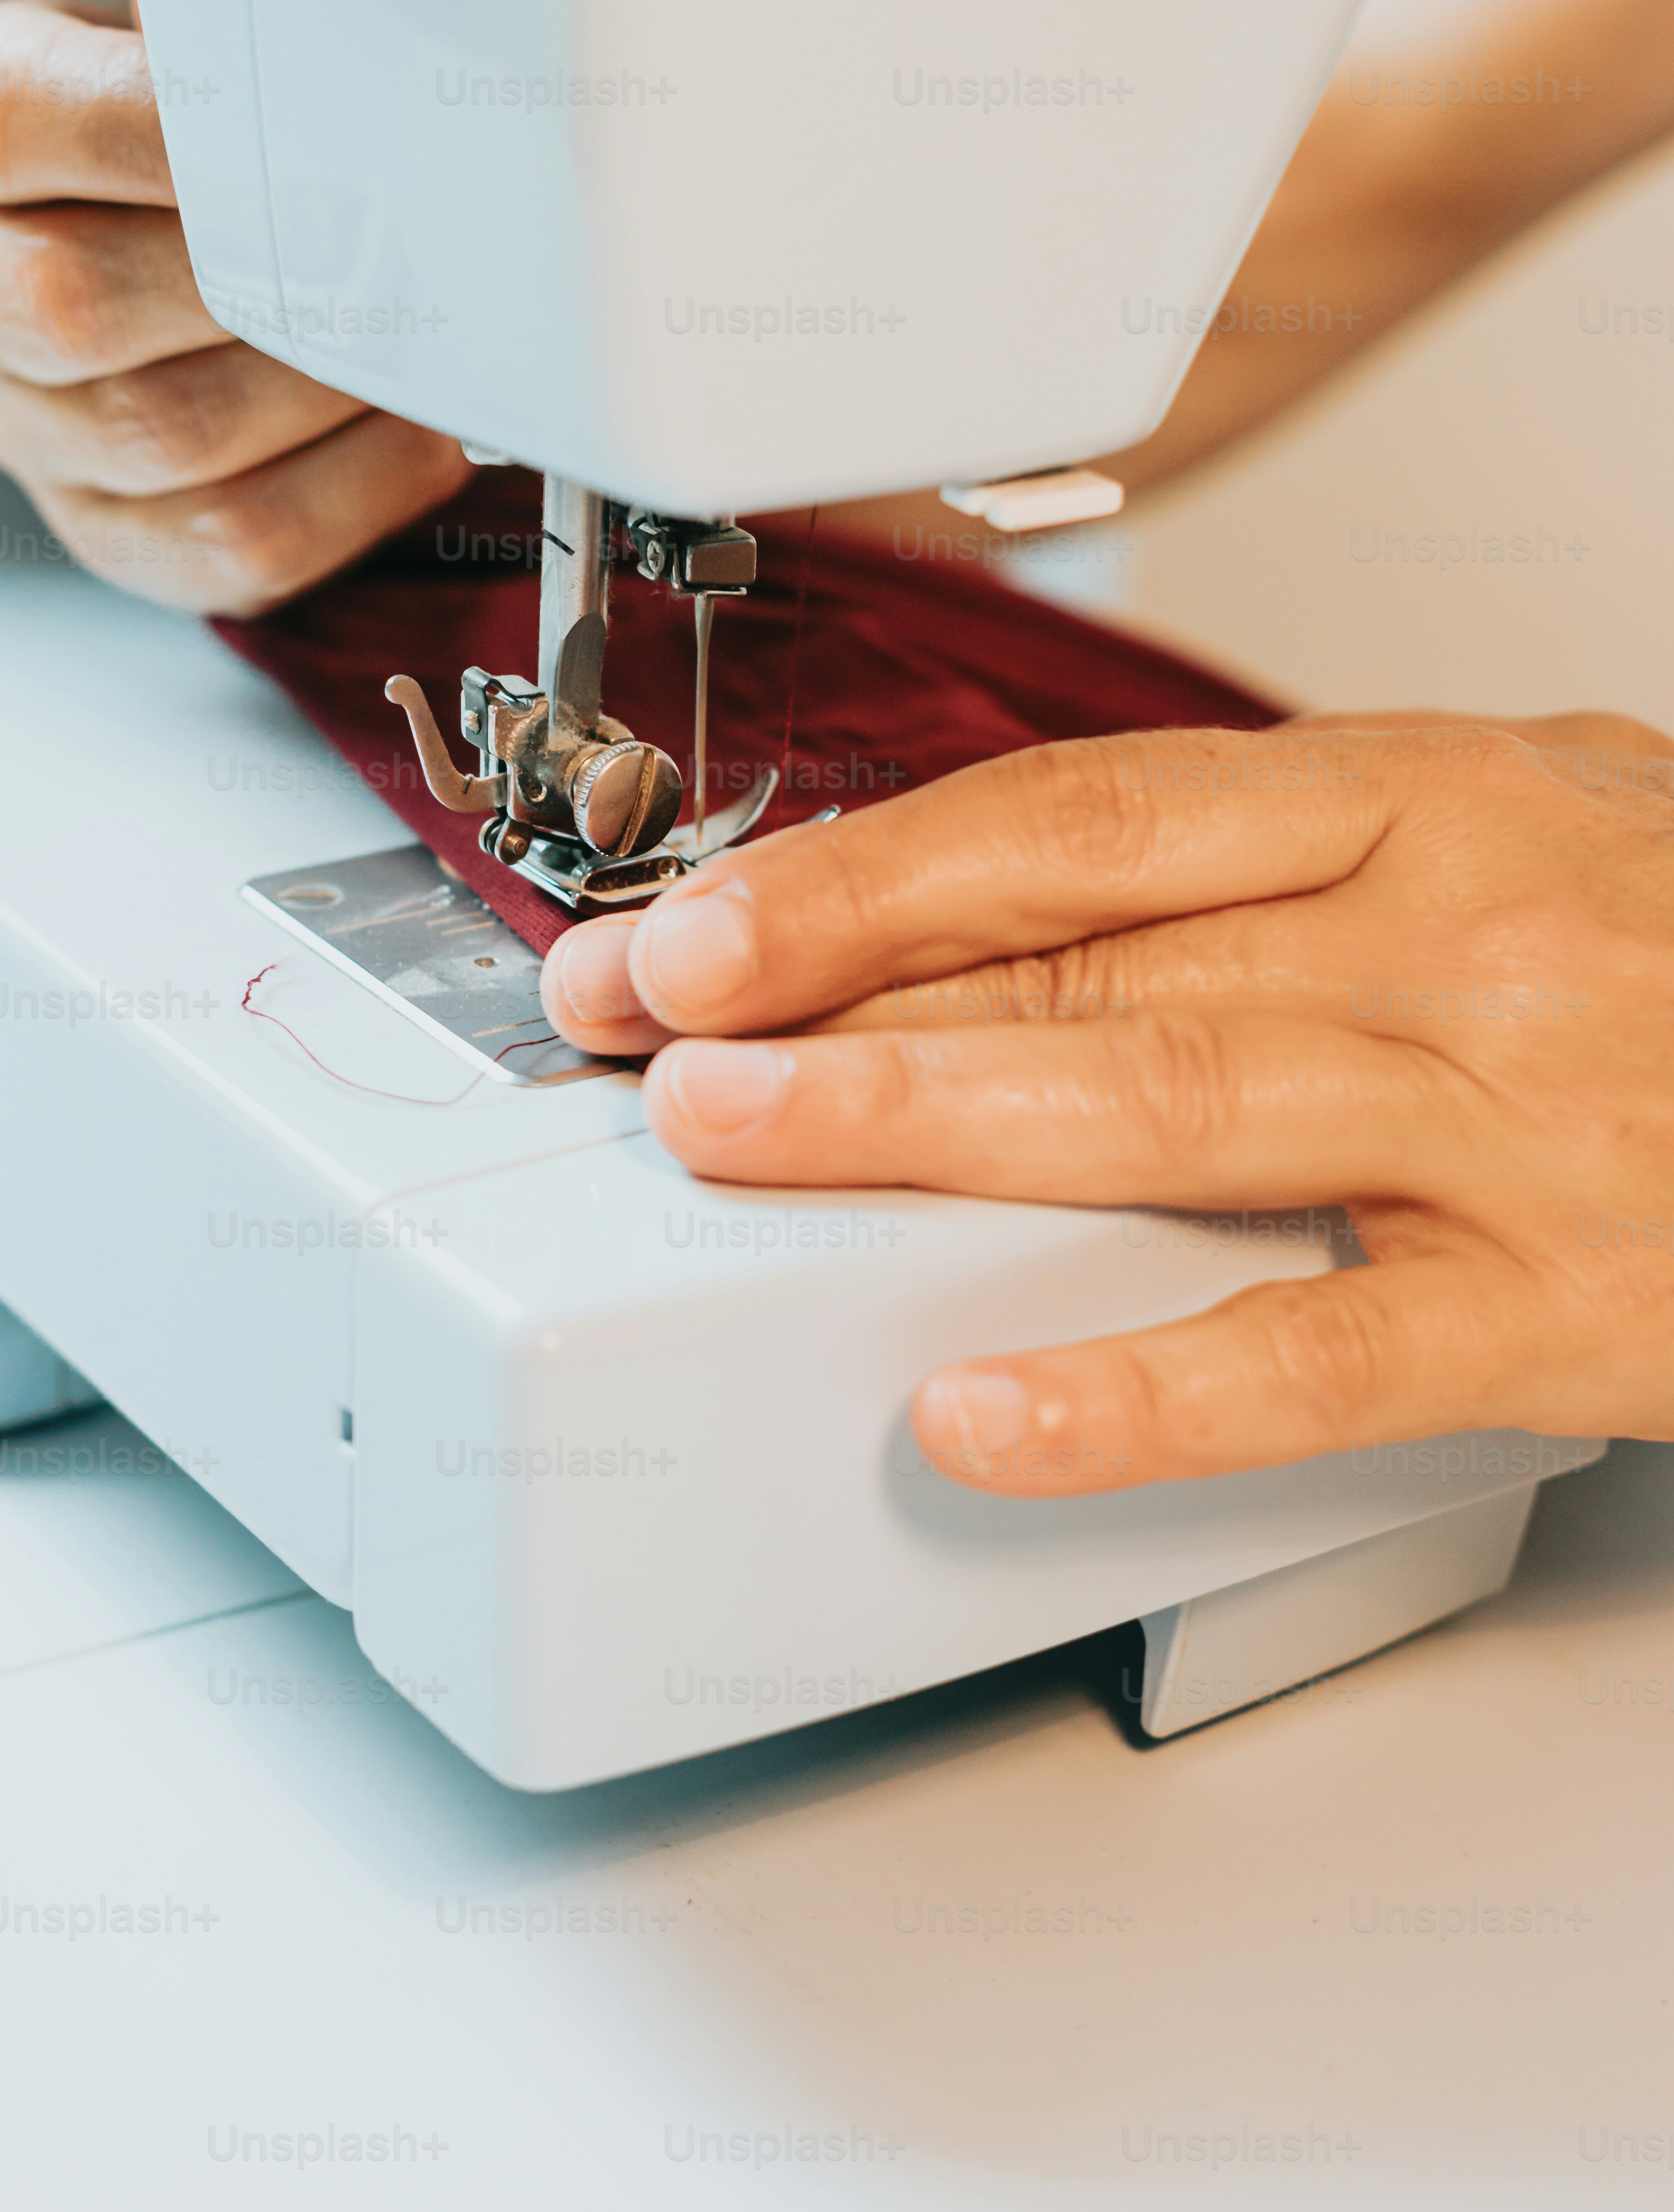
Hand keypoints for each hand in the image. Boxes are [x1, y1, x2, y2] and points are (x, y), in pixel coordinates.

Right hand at [0, 0, 469, 612]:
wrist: (186, 225)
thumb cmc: (201, 118)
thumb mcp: (186, 29)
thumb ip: (221, 26)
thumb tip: (327, 66)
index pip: (1, 124)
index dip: (155, 130)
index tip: (297, 126)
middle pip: (71, 302)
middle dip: (252, 276)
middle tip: (379, 244)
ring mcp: (19, 421)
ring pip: (161, 432)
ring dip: (315, 387)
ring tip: (417, 339)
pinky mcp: (102, 525)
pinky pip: (225, 538)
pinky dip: (349, 489)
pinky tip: (420, 435)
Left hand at [540, 712, 1673, 1494]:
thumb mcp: (1495, 826)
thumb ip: (1267, 862)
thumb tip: (995, 897)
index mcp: (1418, 797)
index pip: (1075, 814)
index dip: (856, 868)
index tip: (693, 918)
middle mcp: (1452, 934)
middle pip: (1083, 942)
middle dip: (828, 985)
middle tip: (641, 1020)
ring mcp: (1515, 1118)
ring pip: (1168, 1102)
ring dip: (922, 1125)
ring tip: (733, 1143)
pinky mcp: (1570, 1304)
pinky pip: (1325, 1355)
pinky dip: (1144, 1386)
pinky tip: (984, 1414)